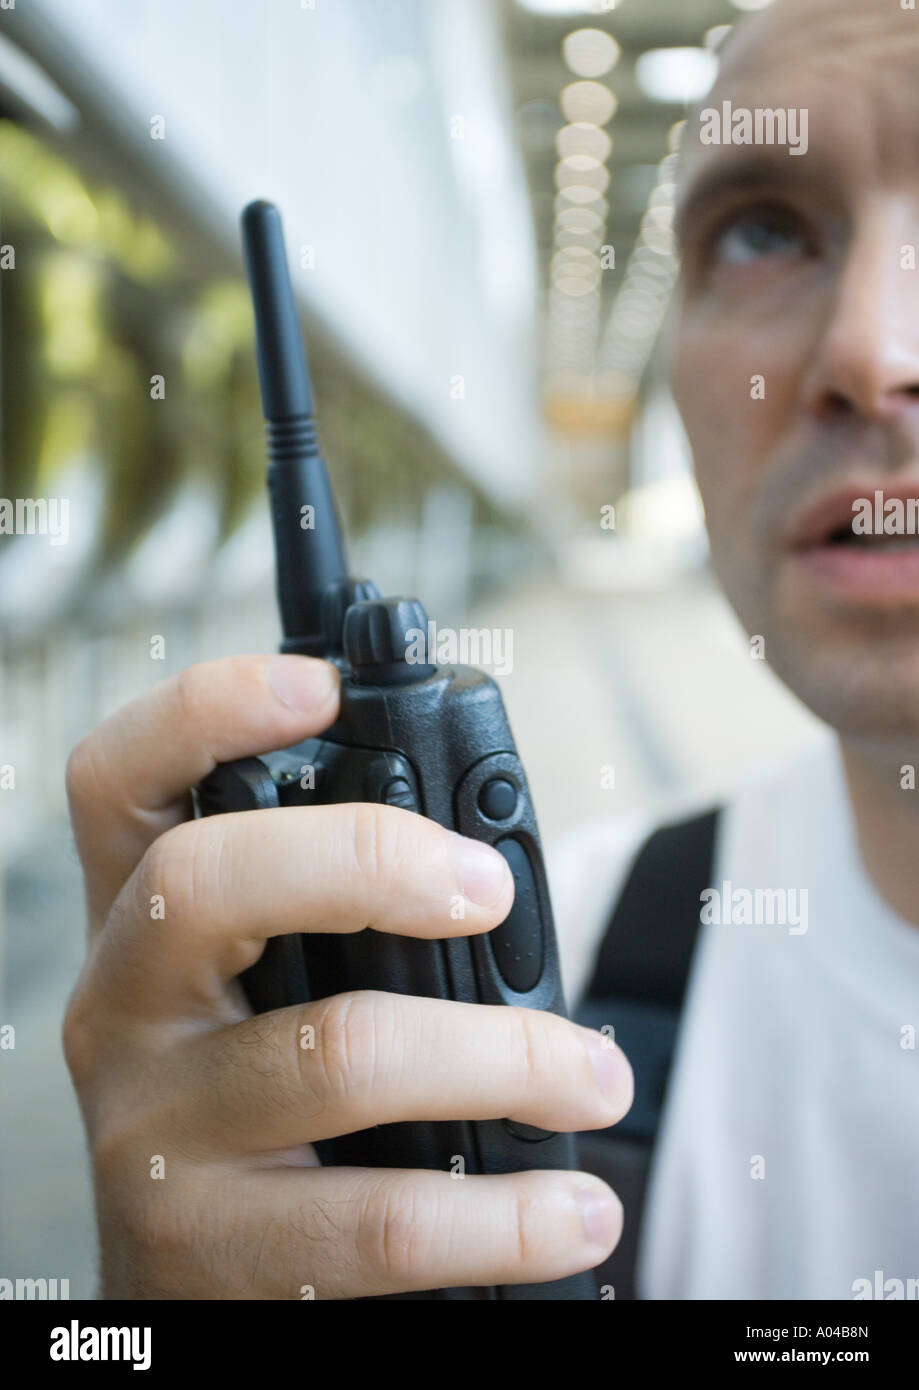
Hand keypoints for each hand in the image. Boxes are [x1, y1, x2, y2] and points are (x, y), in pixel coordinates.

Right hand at [63, 653, 631, 1298]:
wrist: (214, 1285)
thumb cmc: (283, 1101)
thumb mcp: (281, 987)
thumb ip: (351, 913)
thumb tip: (493, 854)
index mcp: (144, 924)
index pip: (122, 781)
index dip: (204, 711)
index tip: (319, 685)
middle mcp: (121, 1011)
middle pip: (206, 880)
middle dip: (372, 857)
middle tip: (491, 891)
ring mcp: (150, 1136)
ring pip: (336, 1052)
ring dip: (504, 1058)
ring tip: (594, 1082)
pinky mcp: (204, 1258)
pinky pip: (378, 1221)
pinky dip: (503, 1215)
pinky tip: (574, 1212)